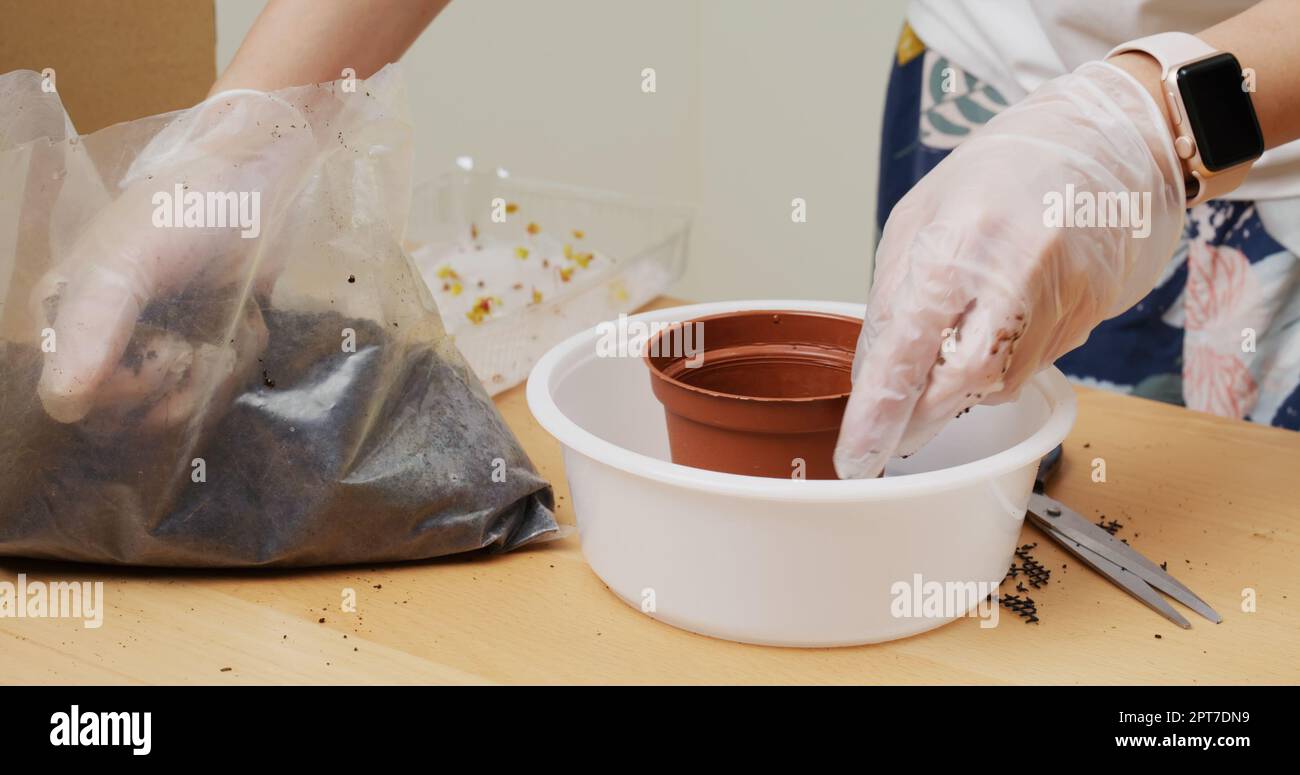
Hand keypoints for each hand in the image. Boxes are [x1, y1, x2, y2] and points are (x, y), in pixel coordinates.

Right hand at [31, 90, 313, 426]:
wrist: (260, 181)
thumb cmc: (186, 207)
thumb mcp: (128, 258)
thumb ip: (93, 326)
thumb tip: (62, 405)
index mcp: (64, 319)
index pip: (77, 405)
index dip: (129, 392)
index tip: (170, 351)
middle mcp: (102, 345)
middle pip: (128, 423)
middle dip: (180, 387)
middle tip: (203, 344)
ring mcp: (155, 353)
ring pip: (176, 416)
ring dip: (215, 376)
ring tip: (227, 331)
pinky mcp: (202, 355)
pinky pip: (214, 396)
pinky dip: (238, 364)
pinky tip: (244, 327)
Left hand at [834, 61, 1185, 478]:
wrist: (1105, 138)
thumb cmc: (999, 172)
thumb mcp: (919, 219)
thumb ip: (893, 299)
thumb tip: (872, 380)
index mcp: (956, 239)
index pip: (907, 347)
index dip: (880, 413)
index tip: (858, 456)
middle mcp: (1014, 269)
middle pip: (960, 381)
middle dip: (921, 413)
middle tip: (896, 425)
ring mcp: (1063, 293)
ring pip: (999, 381)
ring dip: (963, 384)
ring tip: (958, 335)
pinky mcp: (1094, 310)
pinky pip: (1036, 364)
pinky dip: (1004, 362)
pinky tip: (1002, 321)